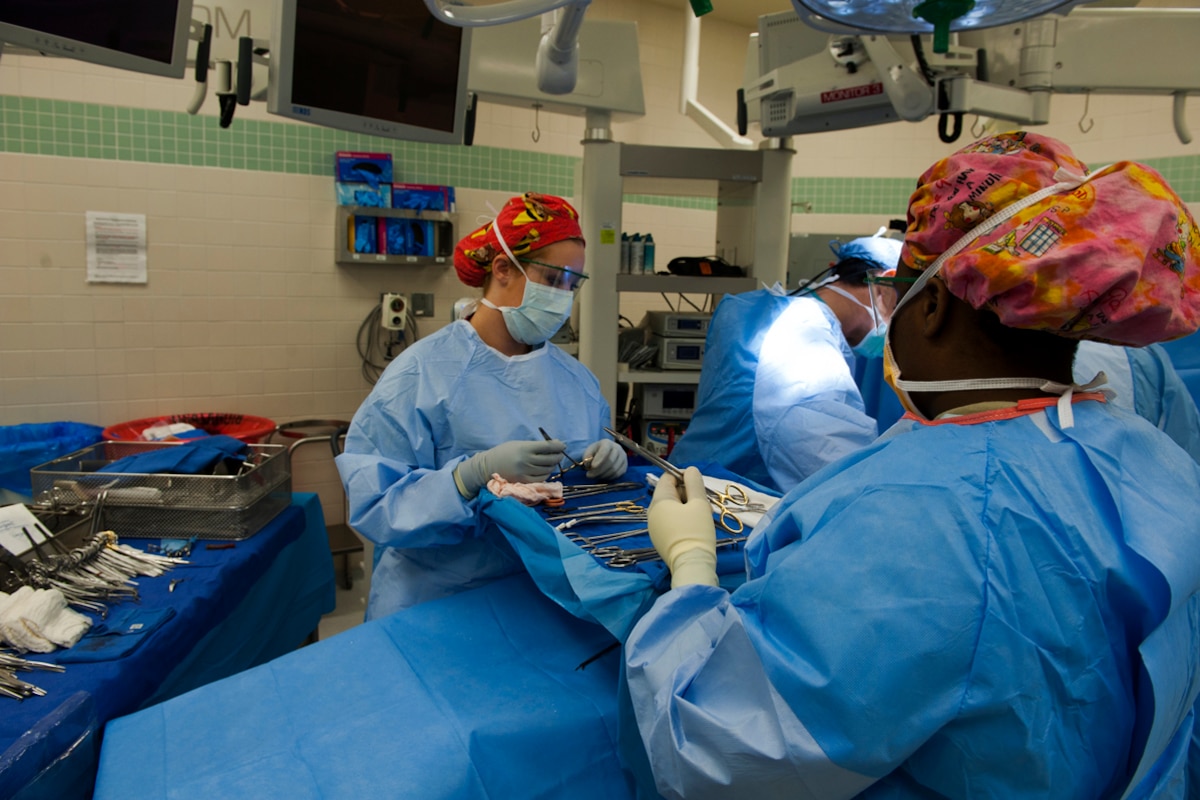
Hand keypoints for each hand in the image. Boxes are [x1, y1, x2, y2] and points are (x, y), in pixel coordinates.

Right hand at [453, 438, 566, 498]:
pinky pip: (541, 478)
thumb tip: (556, 444)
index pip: (547, 447)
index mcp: (524, 448)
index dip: (558, 446)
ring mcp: (525, 472)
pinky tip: (545, 470)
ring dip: (553, 465)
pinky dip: (546, 474)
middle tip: (560, 453)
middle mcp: (526, 461)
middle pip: (550, 459)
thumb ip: (536, 445)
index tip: (562, 445)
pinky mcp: (524, 482)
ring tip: (553, 461)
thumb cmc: (504, 452)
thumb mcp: (519, 444)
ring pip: (547, 469)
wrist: (488, 466)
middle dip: (558, 455)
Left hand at [583, 439, 626, 480]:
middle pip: (610, 461)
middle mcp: (617, 448)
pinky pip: (618, 474)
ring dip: (603, 475)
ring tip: (595, 476)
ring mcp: (623, 457)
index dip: (599, 459)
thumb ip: (587, 456)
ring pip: (614, 469)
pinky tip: (602, 477)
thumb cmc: (595, 452)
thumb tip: (587, 463)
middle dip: (599, 470)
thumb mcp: (589, 451)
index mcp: (607, 443)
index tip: (592, 467)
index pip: (605, 450)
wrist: (604, 453)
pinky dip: (609, 478)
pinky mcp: (625, 465)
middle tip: (589, 475)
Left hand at [648, 467, 717, 588]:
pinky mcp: (659, 539)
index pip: (667, 477)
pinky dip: (681, 518)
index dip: (683, 475)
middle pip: (669, 492)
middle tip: (704, 501)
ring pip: (670, 507)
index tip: (699, 483)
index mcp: (658, 501)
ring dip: (686, 506)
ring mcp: (653, 527)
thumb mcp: (699, 503)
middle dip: (687, 492)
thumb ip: (694, 483)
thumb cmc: (697, 531)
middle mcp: (651, 512)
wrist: (692, 564)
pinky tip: (694, 526)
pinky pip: (669, 520)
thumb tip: (690, 470)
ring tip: (701, 514)